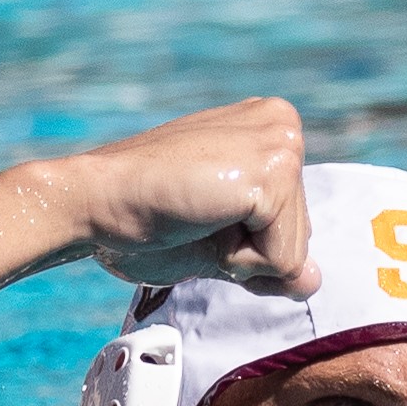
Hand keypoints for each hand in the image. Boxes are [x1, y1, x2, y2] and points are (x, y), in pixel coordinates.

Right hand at [65, 97, 320, 297]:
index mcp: (268, 128)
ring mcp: (281, 144)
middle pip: (300, 235)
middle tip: (192, 216)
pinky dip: (237, 261)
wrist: (93, 203)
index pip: (290, 222)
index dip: (244, 243)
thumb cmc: (141, 218)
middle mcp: (283, 123)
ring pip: (293, 251)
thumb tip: (313, 282)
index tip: (196, 214)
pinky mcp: (272, 175)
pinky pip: (280, 260)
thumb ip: (269, 260)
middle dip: (246, 249)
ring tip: (194, 216)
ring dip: (240, 255)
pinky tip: (199, 221)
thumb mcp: (219, 244)